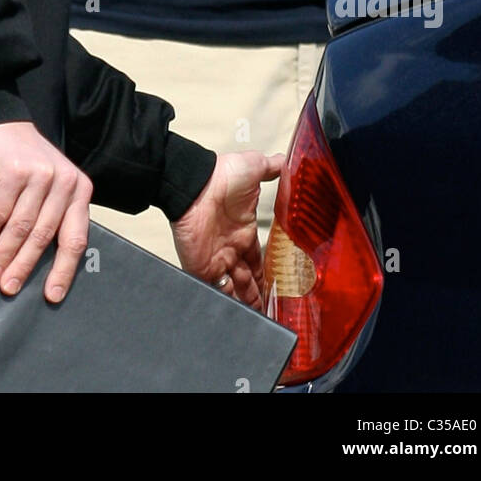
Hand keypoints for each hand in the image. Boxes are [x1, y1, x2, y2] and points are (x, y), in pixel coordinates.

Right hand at [0, 121, 92, 303]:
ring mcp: (39, 175)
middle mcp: (64, 182)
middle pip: (44, 236)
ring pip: (21, 227)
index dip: (63, 270)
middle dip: (24, 266)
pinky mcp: (14, 171)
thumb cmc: (26, 165)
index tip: (51, 296)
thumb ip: (51, 218)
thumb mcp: (50, 188)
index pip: (75, 238)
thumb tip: (39, 268)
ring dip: (4, 255)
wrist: (2, 124)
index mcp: (79, 190)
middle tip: (10, 288)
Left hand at [170, 151, 283, 309]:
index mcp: (245, 231)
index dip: (267, 276)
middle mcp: (231, 248)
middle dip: (258, 296)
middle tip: (270, 314)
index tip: (277, 290)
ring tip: (260, 319)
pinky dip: (226, 301)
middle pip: (247, 280)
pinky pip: (215, 290)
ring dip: (246, 303)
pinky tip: (239, 313)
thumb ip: (271, 167)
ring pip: (235, 289)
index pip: (258, 261)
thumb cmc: (221, 175)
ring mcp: (216, 259)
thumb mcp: (253, 167)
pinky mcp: (202, 266)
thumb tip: (286, 161)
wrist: (194, 182)